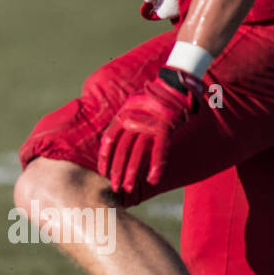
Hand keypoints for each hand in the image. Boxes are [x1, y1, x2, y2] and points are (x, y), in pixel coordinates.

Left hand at [98, 69, 203, 194]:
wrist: (171, 86)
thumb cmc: (150, 99)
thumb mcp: (130, 107)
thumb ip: (123, 123)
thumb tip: (114, 140)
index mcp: (121, 117)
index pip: (108, 141)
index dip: (104, 158)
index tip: (102, 173)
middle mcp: (132, 122)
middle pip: (121, 151)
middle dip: (117, 171)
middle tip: (114, 188)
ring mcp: (147, 126)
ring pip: (137, 154)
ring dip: (132, 173)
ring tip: (128, 188)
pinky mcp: (164, 129)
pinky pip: (159, 150)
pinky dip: (156, 166)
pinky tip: (153, 180)